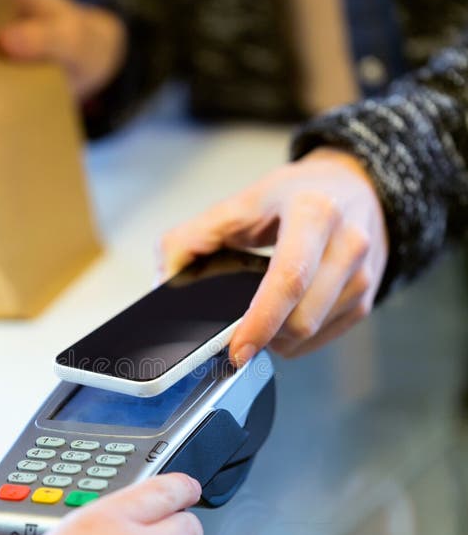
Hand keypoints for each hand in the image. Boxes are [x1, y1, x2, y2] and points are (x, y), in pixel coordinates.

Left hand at [160, 148, 388, 361]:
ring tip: (263, 316)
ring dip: (279, 338)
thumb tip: (166, 281)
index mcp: (314, 213)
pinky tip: (285, 315)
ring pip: (312, 333)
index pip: (288, 279)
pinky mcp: (367, 298)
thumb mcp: (245, 200)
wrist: (357, 186)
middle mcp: (348, 244)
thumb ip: (195, 236)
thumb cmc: (299, 194)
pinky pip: (323, 338)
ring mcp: (363, 275)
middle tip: (238, 331)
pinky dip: (296, 339)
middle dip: (265, 335)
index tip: (236, 349)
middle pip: (303, 319)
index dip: (260, 321)